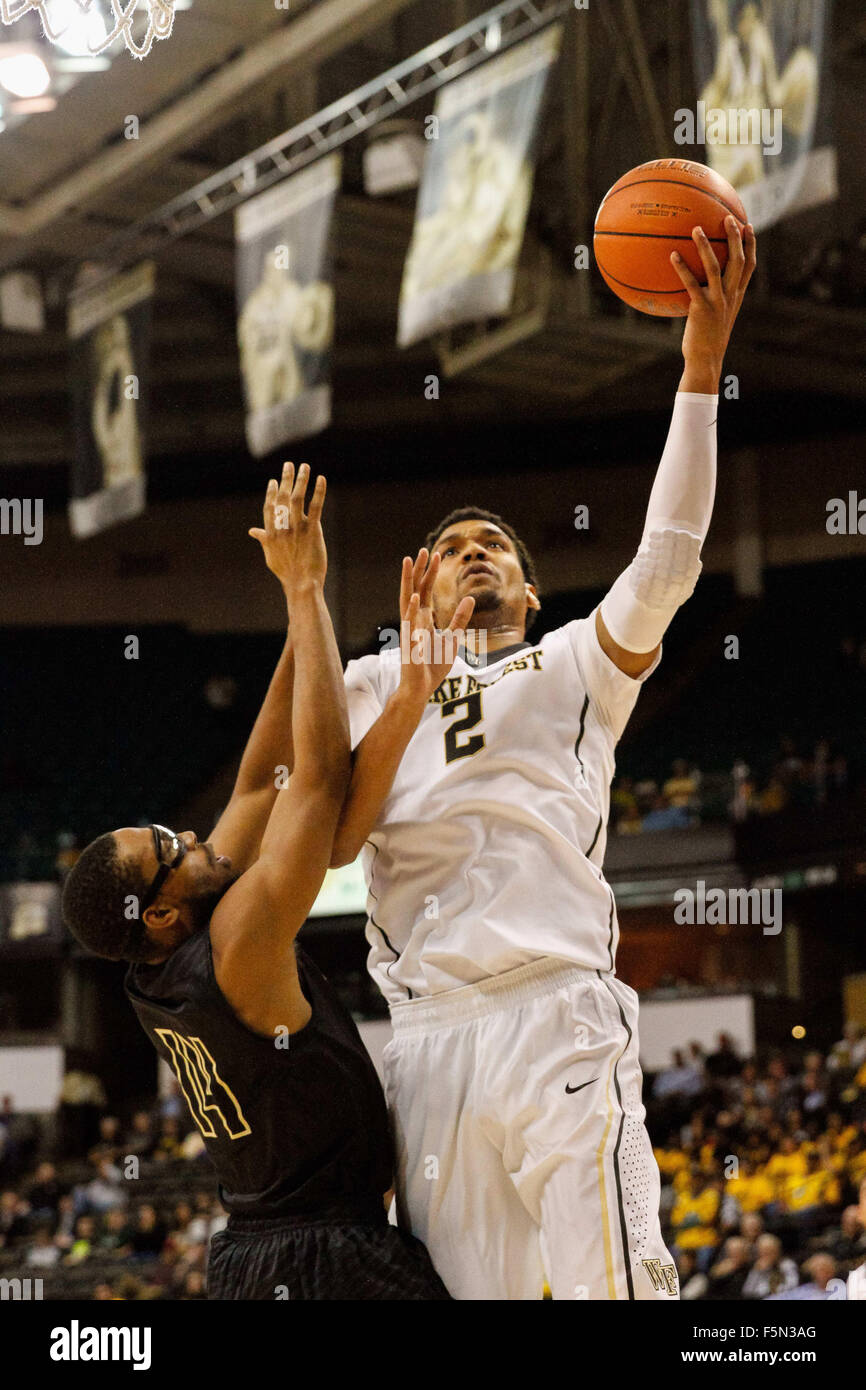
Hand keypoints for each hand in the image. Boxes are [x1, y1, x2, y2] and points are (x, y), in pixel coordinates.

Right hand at [249, 461, 326, 597]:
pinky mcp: (312, 530)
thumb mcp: (270, 555)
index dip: (271, 493)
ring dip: (300, 480)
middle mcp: (282, 527)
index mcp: (271, 533)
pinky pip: (315, 507)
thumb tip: (252, 531)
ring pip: (297, 498)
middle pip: (282, 498)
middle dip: (285, 479)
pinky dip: (319, 492)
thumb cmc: (287, 572)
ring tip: (304, 466)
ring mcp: (297, 528)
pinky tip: (321, 479)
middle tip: (289, 464)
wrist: (301, 584)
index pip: (269, 507)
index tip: (273, 481)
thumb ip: (263, 539)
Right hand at [397, 549, 474, 702]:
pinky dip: (412, 610)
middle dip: (419, 570)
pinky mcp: (409, 643)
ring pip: (407, 599)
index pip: (426, 590)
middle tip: (423, 550)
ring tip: (410, 562)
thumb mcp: (452, 638)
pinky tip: (416, 597)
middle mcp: (414, 620)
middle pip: (415, 589)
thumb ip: (459, 618)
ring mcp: (410, 630)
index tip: (436, 555)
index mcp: (423, 619)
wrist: (421, 689)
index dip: (430, 573)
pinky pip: (410, 624)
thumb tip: (470, 598)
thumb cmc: (433, 666)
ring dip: (409, 581)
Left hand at [672, 217, 756, 389]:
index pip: (749, 266)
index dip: (751, 245)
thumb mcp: (715, 315)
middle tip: (728, 217)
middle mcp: (730, 296)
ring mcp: (717, 302)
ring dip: (706, 247)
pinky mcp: (702, 309)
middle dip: (735, 237)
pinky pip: (691, 284)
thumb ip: (713, 297)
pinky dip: (682, 268)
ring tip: (696, 228)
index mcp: (736, 296)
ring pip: (716, 268)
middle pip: (738, 260)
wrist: (706, 359)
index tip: (748, 225)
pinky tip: (672, 255)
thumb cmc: (707, 338)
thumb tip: (700, 282)